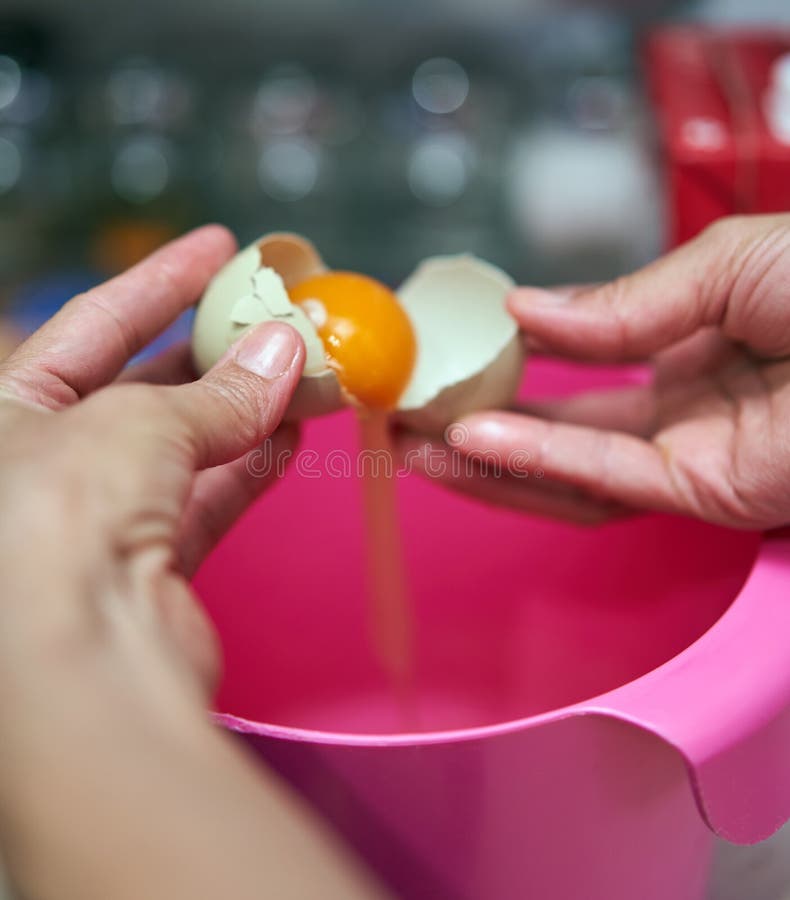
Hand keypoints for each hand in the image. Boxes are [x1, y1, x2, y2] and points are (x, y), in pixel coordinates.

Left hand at [0, 227, 386, 899]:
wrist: (79, 675)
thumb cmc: (59, 526)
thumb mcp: (135, 428)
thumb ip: (215, 393)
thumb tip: (286, 351)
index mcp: (1, 418)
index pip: (87, 325)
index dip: (158, 282)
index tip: (221, 248)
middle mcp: (37, 467)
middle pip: (140, 385)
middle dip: (215, 347)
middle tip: (279, 312)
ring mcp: (96, 521)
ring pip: (185, 444)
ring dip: (249, 406)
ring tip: (307, 369)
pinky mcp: (149, 569)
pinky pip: (209, 497)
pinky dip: (254, 463)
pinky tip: (296, 431)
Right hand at [399, 215, 789, 528]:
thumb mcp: (724, 264)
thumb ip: (622, 305)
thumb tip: (523, 311)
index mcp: (690, 345)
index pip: (582, 366)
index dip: (514, 360)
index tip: (453, 348)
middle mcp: (680, 410)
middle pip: (558, 428)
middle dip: (478, 422)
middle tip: (407, 411)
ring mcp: (688, 460)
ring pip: (566, 472)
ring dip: (486, 459)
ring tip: (411, 442)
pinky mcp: (704, 496)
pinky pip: (603, 480)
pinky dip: (536, 462)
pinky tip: (474, 440)